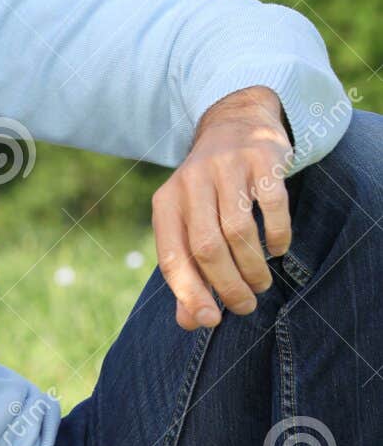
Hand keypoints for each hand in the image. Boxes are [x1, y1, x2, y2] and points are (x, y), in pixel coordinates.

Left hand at [151, 86, 293, 331]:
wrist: (236, 124)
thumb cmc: (210, 190)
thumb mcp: (189, 223)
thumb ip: (188, 272)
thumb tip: (191, 321)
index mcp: (166, 202)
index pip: (172, 257)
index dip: (190, 294)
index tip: (210, 321)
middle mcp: (191, 182)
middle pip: (207, 248)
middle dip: (229, 286)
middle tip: (246, 305)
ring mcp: (226, 166)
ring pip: (238, 231)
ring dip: (253, 268)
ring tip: (261, 283)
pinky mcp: (261, 158)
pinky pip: (272, 205)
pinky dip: (277, 235)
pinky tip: (279, 249)